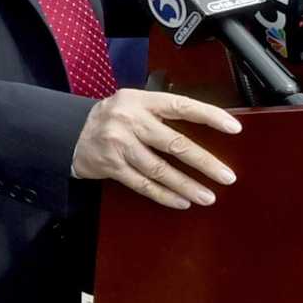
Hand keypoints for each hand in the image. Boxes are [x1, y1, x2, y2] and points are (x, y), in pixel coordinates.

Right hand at [71, 89, 240, 209]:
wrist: (69, 134)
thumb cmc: (111, 119)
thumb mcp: (133, 105)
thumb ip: (162, 114)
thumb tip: (206, 131)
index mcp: (140, 101)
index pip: (181, 106)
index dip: (209, 116)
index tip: (234, 128)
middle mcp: (129, 120)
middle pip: (173, 143)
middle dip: (204, 162)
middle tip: (226, 176)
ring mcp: (118, 144)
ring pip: (159, 169)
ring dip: (186, 185)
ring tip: (207, 196)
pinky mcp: (110, 166)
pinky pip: (142, 184)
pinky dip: (164, 194)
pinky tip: (181, 201)